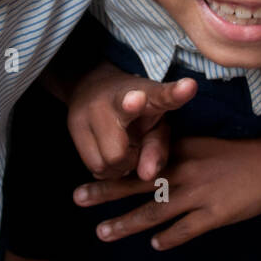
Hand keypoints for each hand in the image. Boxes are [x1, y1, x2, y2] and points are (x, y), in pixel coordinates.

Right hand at [67, 62, 197, 180]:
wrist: (92, 84)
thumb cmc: (138, 110)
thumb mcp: (157, 124)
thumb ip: (158, 149)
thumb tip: (146, 175)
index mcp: (145, 93)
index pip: (159, 95)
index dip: (172, 94)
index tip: (188, 88)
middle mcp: (112, 100)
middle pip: (118, 153)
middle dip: (129, 159)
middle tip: (134, 146)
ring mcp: (88, 111)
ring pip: (103, 165)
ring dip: (116, 165)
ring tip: (122, 146)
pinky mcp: (71, 124)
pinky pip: (91, 166)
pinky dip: (105, 167)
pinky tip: (107, 148)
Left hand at [73, 134, 260, 248]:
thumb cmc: (239, 153)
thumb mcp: (204, 144)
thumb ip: (177, 155)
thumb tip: (151, 166)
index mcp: (180, 151)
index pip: (140, 160)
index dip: (114, 168)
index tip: (89, 171)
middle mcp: (183, 171)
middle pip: (137, 183)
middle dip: (106, 192)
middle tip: (78, 197)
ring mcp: (198, 194)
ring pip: (154, 211)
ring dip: (126, 222)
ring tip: (103, 233)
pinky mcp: (215, 214)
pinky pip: (185, 230)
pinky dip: (168, 238)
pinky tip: (155, 245)